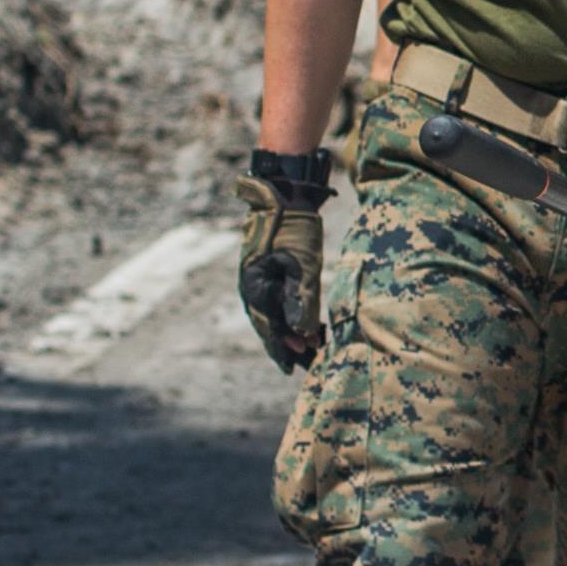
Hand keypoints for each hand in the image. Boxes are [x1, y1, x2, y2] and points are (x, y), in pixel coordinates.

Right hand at [236, 150, 331, 369]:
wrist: (283, 197)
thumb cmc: (293, 229)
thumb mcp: (301, 266)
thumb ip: (301, 300)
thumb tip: (301, 333)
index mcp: (256, 288)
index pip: (268, 328)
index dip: (281, 350)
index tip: (293, 368)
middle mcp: (253, 287)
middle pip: (271, 325)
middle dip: (290, 345)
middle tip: (310, 361)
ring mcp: (259, 279)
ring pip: (275, 314)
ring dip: (292, 331)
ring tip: (313, 347)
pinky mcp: (269, 271)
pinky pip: (279, 300)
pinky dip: (292, 313)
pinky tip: (309, 323)